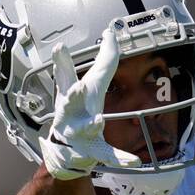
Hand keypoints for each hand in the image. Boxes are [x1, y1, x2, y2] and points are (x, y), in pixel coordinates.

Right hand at [39, 26, 122, 179]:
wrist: (64, 152)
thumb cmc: (70, 116)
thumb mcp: (66, 93)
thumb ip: (66, 69)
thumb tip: (60, 45)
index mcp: (73, 98)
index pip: (82, 74)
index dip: (91, 57)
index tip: (108, 33)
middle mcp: (74, 115)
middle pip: (71, 102)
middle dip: (73, 94)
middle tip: (77, 85)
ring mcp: (82, 134)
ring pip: (86, 129)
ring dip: (91, 124)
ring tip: (97, 120)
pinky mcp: (94, 150)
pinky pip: (108, 156)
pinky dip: (120, 159)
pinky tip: (134, 161)